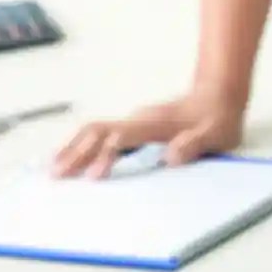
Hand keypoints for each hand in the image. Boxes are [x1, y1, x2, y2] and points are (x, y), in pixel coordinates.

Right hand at [51, 90, 244, 178]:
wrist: (218, 94)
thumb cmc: (218, 118)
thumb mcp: (217, 134)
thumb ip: (196, 144)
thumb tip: (172, 157)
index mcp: (157, 124)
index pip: (124, 138)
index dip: (108, 157)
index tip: (94, 177)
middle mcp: (140, 120)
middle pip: (99, 132)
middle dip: (76, 153)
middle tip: (55, 175)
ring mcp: (135, 121)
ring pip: (95, 130)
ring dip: (73, 148)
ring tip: (53, 168)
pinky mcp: (134, 125)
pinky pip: (100, 133)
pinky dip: (81, 144)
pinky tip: (69, 157)